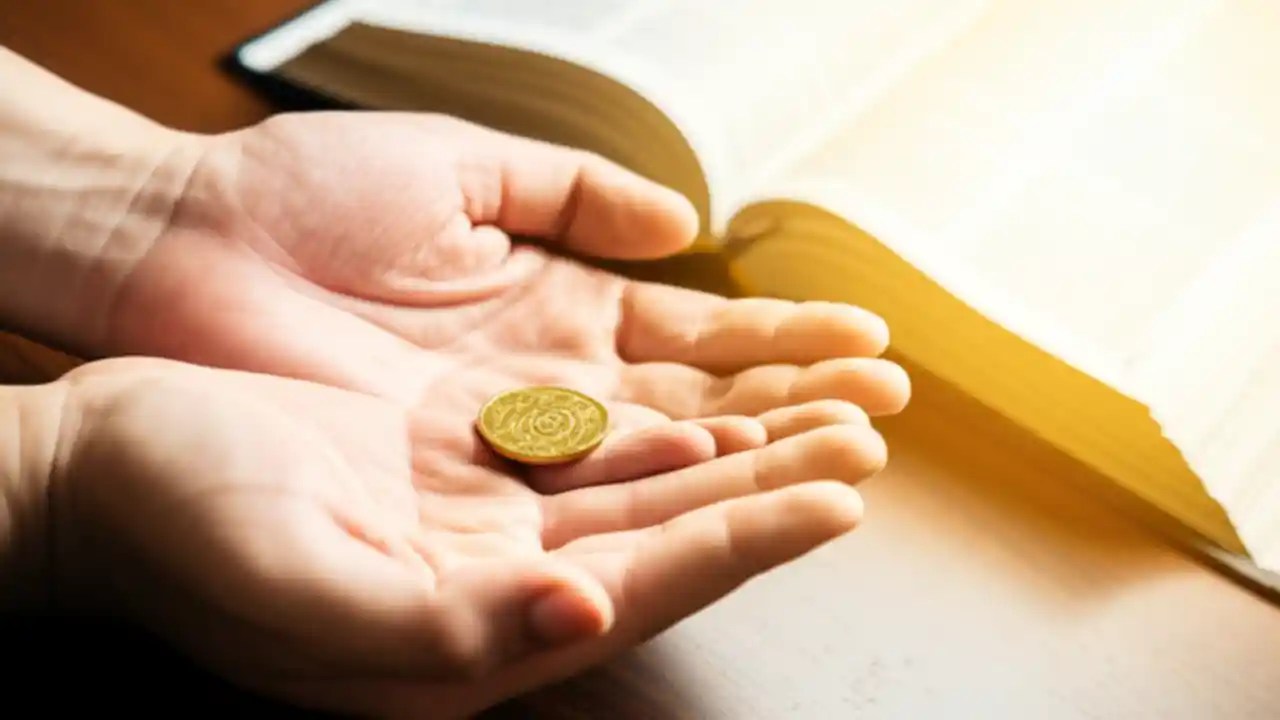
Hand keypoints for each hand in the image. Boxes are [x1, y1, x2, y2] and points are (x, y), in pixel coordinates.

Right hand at [51, 357, 879, 717]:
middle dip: (770, 495)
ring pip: (641, 492)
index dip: (745, 543)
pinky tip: (710, 406)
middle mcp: (493, 585)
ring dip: (732, 456)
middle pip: (667, 541)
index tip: (837, 497)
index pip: (645, 588)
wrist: (106, 469)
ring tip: (818, 418)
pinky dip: (657, 429)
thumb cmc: (180, 529)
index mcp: (469, 636)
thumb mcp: (299, 585)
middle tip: (861, 443)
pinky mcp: (458, 467)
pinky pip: (585, 450)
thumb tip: (580, 620)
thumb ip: (443, 626)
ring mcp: (480, 524)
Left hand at [88, 111, 908, 488]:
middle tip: (884, 416)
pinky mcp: (462, 491)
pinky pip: (582, 500)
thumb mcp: (461, 166)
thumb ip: (575, 191)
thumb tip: (683, 219)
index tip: (868, 343)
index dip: (786, 340)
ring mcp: (512, 445)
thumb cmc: (304, 197)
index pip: (700, 337)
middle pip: (700, 408)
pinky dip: (663, 497)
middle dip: (796, 412)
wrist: (185, 247)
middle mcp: (551, 390)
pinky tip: (739, 487)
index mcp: (559, 310)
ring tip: (846, 460)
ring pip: (658, 463)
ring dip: (754, 463)